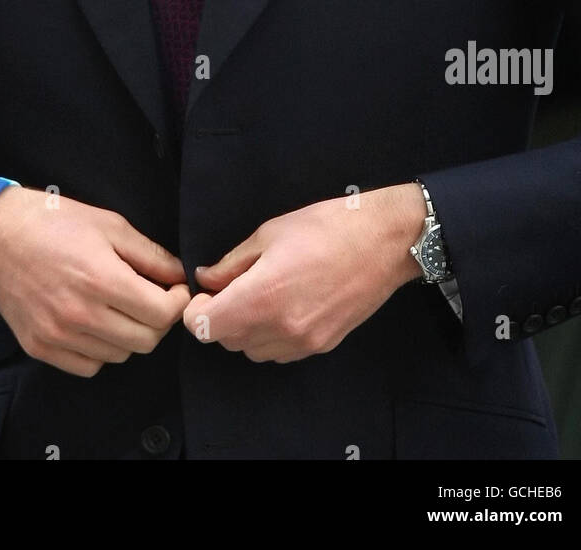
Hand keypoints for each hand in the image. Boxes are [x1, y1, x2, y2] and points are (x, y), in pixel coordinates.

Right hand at [0, 185, 189, 377]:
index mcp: (101, 279)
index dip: (176, 302)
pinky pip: (88, 366)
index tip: (174, 289)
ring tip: (119, 307)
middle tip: (151, 299)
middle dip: (158, 320)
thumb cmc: (55, 222)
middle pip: (145, 341)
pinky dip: (100, 350)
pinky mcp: (40, 348)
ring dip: (129, 335)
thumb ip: (150, 254)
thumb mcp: (110, 225)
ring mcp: (57, 335)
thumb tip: (179, 275)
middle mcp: (80, 314)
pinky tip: (95, 323)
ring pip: (119, 356)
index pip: (161, 313)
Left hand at [182, 183, 425, 362]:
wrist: (383, 243)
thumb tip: (206, 279)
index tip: (205, 293)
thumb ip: (232, 263)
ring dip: (245, 330)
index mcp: (261, 297)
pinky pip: (280, 353)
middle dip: (220, 317)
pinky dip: (270, 337)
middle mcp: (280, 328)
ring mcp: (303, 342)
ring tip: (259, 296)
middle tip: (230, 288)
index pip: (205, 327)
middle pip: (227, 340)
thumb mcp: (269, 234)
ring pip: (252, 351)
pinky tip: (283, 307)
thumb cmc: (326, 228)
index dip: (197, 310)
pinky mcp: (322, 346)